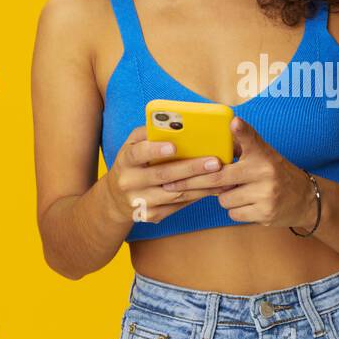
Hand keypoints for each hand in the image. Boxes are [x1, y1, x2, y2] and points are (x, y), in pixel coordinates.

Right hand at [105, 125, 229, 224]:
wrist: (117, 198)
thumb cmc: (133, 163)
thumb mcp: (133, 145)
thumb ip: (151, 132)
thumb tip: (179, 123)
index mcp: (126, 160)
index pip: (138, 153)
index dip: (155, 150)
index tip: (174, 146)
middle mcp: (130, 182)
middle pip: (163, 175)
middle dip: (191, 168)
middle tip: (215, 162)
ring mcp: (140, 202)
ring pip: (175, 194)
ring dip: (201, 186)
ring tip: (222, 177)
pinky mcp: (151, 215)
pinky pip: (178, 206)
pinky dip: (198, 197)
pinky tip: (214, 189)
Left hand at [161, 116, 317, 228]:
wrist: (304, 199)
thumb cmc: (276, 172)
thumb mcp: (264, 154)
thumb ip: (243, 144)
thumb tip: (221, 130)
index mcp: (263, 155)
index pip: (251, 139)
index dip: (241, 131)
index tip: (233, 121)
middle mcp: (265, 173)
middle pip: (219, 178)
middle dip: (192, 182)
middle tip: (170, 182)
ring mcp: (266, 195)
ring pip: (224, 199)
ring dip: (223, 197)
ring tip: (238, 191)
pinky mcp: (265, 214)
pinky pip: (234, 213)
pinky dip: (235, 209)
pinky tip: (248, 203)